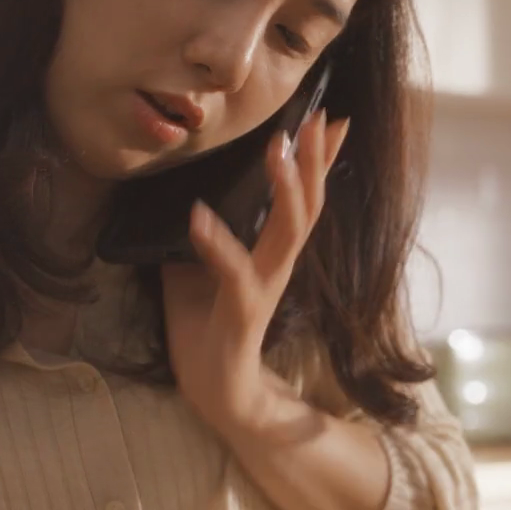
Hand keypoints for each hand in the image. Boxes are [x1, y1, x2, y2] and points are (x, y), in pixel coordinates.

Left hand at [161, 111, 349, 439]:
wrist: (213, 392)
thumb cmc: (207, 330)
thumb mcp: (194, 269)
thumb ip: (199, 237)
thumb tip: (177, 197)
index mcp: (271, 254)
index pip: (303, 199)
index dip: (319, 160)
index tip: (333, 117)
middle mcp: (276, 266)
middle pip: (307, 206)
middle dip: (314, 161)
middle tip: (322, 117)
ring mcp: (263, 289)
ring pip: (287, 233)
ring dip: (286, 189)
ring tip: (278, 149)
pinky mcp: (240, 313)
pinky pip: (234, 275)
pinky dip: (218, 244)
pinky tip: (198, 215)